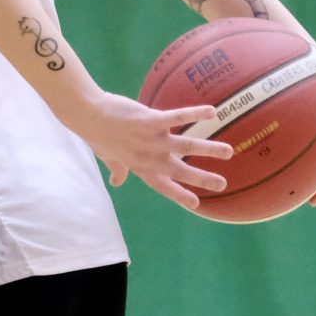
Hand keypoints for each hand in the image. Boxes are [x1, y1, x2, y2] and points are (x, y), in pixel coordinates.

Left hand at [75, 93, 234, 209]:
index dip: (178, 195)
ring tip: (229, 151)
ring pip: (185, 146)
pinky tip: (212, 112)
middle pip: (179, 171)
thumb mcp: (108, 157)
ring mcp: (151, 139)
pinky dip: (194, 114)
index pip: (162, 185)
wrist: (86, 115)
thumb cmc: (98, 134)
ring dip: (208, 148)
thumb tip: (116, 181)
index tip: (195, 204)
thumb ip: (118, 169)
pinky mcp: (150, 121)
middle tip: (223, 184)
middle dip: (202, 179)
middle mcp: (148, 156)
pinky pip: (176, 117)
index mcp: (140, 166)